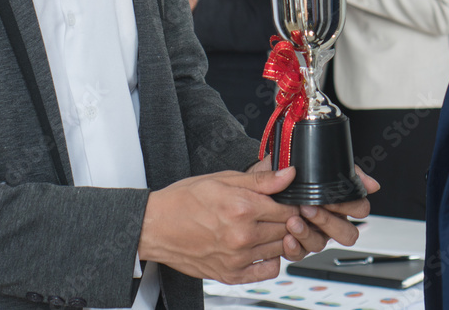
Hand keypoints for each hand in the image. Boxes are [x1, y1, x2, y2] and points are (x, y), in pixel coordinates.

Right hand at [140, 168, 300, 283]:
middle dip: (288, 219)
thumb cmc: (184, 201)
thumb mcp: (222, 179)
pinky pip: (267, 271)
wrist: (156, 227)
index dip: (293, 203)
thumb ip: (260, 179)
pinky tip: (261, 248)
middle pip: (287, 229)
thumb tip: (288, 174)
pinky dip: (270, 260)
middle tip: (278, 212)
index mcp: (242, 208)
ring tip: (267, 227)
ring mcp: (238, 258)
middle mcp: (242, 235)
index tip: (289, 200)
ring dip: (281, 238)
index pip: (288, 208)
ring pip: (280, 249)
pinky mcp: (231, 274)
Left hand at [248, 160, 379, 261]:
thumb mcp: (314, 163)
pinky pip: (300, 254)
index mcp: (340, 202)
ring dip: (308, 234)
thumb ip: (347, 172)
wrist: (259, 182)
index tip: (332, 197)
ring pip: (322, 245)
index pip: (360, 209)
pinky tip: (287, 237)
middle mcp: (330, 221)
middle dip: (328, 222)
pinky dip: (294, 247)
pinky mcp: (296, 245)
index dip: (349, 206)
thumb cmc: (287, 170)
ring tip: (293, 221)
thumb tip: (374, 185)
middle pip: (347, 234)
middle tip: (309, 208)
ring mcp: (314, 234)